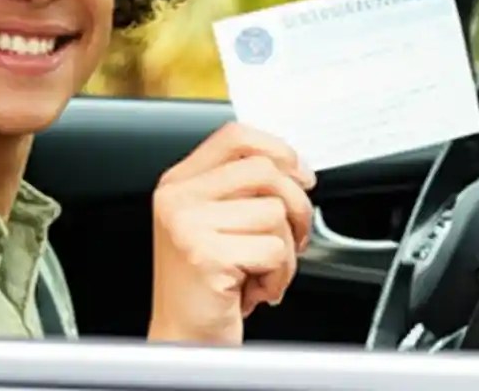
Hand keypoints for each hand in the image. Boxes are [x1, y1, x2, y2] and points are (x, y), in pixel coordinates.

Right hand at [147, 122, 315, 344]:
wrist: (184, 342)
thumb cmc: (208, 288)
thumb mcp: (217, 225)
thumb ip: (242, 191)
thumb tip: (296, 168)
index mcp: (179, 183)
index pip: (234, 136)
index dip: (278, 149)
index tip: (301, 173)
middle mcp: (177, 198)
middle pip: (264, 170)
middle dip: (295, 206)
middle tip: (295, 237)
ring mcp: (187, 224)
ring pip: (274, 212)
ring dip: (285, 251)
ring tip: (263, 272)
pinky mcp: (204, 254)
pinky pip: (273, 250)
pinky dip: (278, 276)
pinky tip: (257, 290)